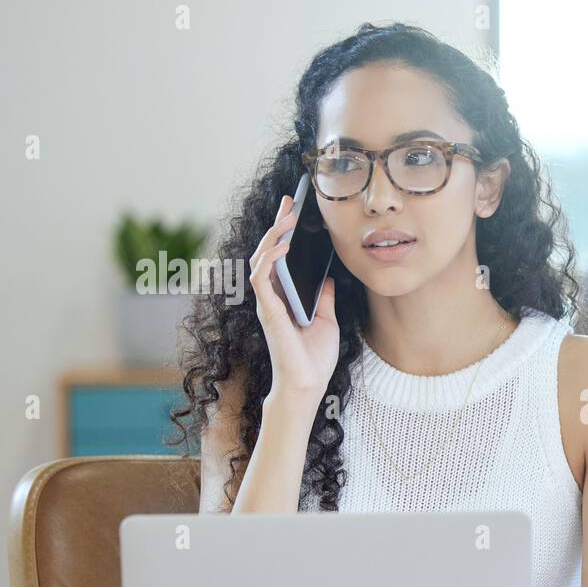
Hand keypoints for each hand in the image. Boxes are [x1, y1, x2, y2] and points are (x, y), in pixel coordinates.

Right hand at [249, 194, 340, 401]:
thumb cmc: (314, 358)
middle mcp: (271, 296)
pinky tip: (285, 244)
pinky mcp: (267, 311)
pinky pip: (262, 277)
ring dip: (273, 234)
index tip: (293, 208)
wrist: (309, 385)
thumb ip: (323, 297)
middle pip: (268, 251)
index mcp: (283, 296)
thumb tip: (326, 276)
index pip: (279, 256)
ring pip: (261, 258)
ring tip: (288, 216)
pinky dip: (271, 258)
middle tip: (290, 201)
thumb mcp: (327, 319)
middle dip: (277, 223)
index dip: (283, 231)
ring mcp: (267, 302)